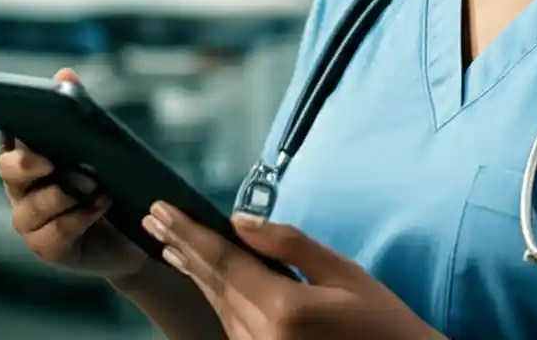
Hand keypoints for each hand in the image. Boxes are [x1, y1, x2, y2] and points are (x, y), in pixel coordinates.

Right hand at [0, 68, 147, 279]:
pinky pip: (55, 233)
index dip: (11, 129)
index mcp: (29, 158)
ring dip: (61, 193)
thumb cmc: (112, 182)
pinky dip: (79, 217)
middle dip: (26, 163)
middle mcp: (21, 190)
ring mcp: (30, 223)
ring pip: (30, 207)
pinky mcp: (47, 248)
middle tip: (49, 158)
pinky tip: (102, 203)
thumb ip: (80, 110)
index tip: (21, 120)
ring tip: (92, 182)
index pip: (10, 138)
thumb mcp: (101, 146)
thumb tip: (64, 73)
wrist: (135, 233)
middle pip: (9, 171)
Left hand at [142, 203, 441, 339]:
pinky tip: (204, 277)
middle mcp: (262, 337)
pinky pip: (231, 323)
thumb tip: (240, 221)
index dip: (189, 232)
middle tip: (153, 218)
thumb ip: (290, 245)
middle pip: (213, 283)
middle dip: (181, 247)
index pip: (224, 262)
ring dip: (193, 271)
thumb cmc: (382, 321)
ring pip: (217, 305)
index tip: (162, 210)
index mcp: (284, 309)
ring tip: (170, 243)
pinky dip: (215, 294)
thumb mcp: (345, 273)